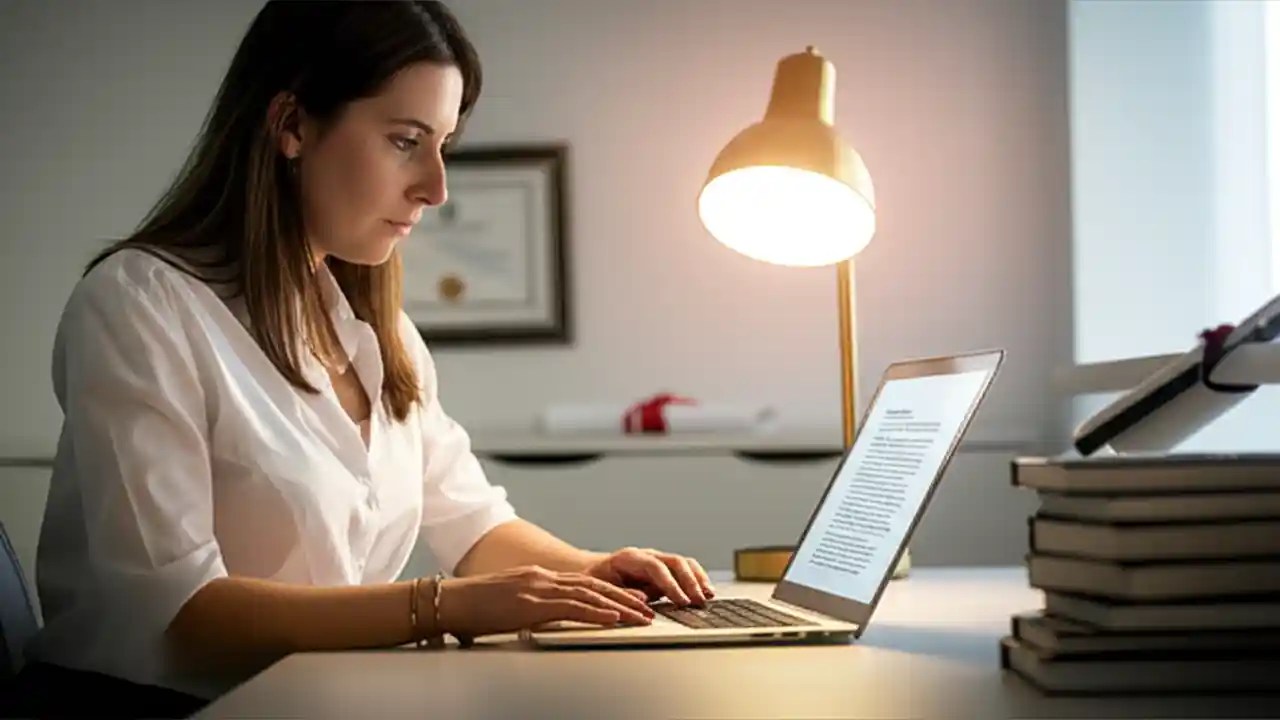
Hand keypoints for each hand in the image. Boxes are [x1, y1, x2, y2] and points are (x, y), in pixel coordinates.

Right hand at [435, 566, 654, 637]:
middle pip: (593, 586)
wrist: (447, 602)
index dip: (611, 592)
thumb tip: (544, 622)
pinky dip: (595, 612)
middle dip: (624, 598)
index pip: (583, 583)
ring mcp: (537, 589)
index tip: (633, 601)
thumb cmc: (471, 608)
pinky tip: (612, 618)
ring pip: (589, 595)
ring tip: (640, 616)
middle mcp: (541, 579)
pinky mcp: (530, 603)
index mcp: (537, 578)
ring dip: (619, 606)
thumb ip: (530, 608)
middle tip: (648, 609)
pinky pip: (571, 608)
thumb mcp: (508, 605)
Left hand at [584, 547, 715, 606]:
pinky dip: (697, 579)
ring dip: (697, 579)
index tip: (682, 601)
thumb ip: (623, 593)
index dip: (671, 584)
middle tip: (699, 601)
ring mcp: (657, 559)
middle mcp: (646, 555)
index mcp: (629, 558)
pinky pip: (685, 569)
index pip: (655, 567)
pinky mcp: (664, 569)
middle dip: (689, 582)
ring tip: (708, 596)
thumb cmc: (596, 582)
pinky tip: (706, 591)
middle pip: (674, 561)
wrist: (593, 572)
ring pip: (683, 563)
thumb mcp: (603, 589)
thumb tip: (644, 599)